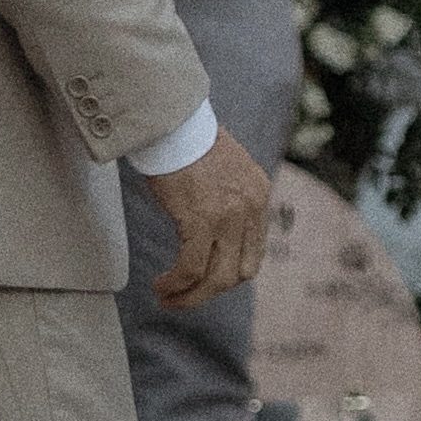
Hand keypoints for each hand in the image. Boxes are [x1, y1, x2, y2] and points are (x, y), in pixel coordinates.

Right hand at [142, 130, 272, 309]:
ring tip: (167, 297)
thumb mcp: (225, 171)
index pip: (253, 254)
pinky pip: (191, 268)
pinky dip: (175, 283)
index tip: (203, 281)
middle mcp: (251, 208)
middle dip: (209, 292)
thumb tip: (215, 230)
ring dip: (190, 296)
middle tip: (183, 297)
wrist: (173, 124)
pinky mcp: (202, 220)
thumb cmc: (189, 143)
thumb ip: (229, 200)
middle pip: (239, 274)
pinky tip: (161, 284)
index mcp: (259, 195)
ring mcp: (229, 216)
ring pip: (216, 278)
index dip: (227, 274)